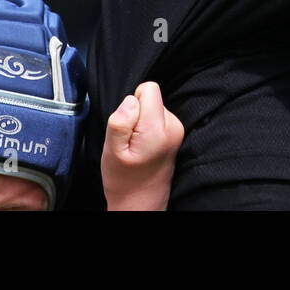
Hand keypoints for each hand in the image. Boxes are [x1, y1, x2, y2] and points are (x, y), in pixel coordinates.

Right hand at [100, 81, 184, 210]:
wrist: (140, 200)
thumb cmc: (123, 179)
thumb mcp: (112, 150)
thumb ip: (121, 122)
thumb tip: (131, 99)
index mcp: (159, 129)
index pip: (149, 88)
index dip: (131, 103)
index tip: (126, 125)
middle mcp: (174, 126)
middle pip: (151, 97)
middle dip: (136, 113)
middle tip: (129, 139)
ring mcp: (177, 129)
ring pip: (153, 106)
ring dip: (141, 121)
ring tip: (135, 144)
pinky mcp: (175, 132)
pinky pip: (156, 116)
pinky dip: (147, 127)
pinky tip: (142, 145)